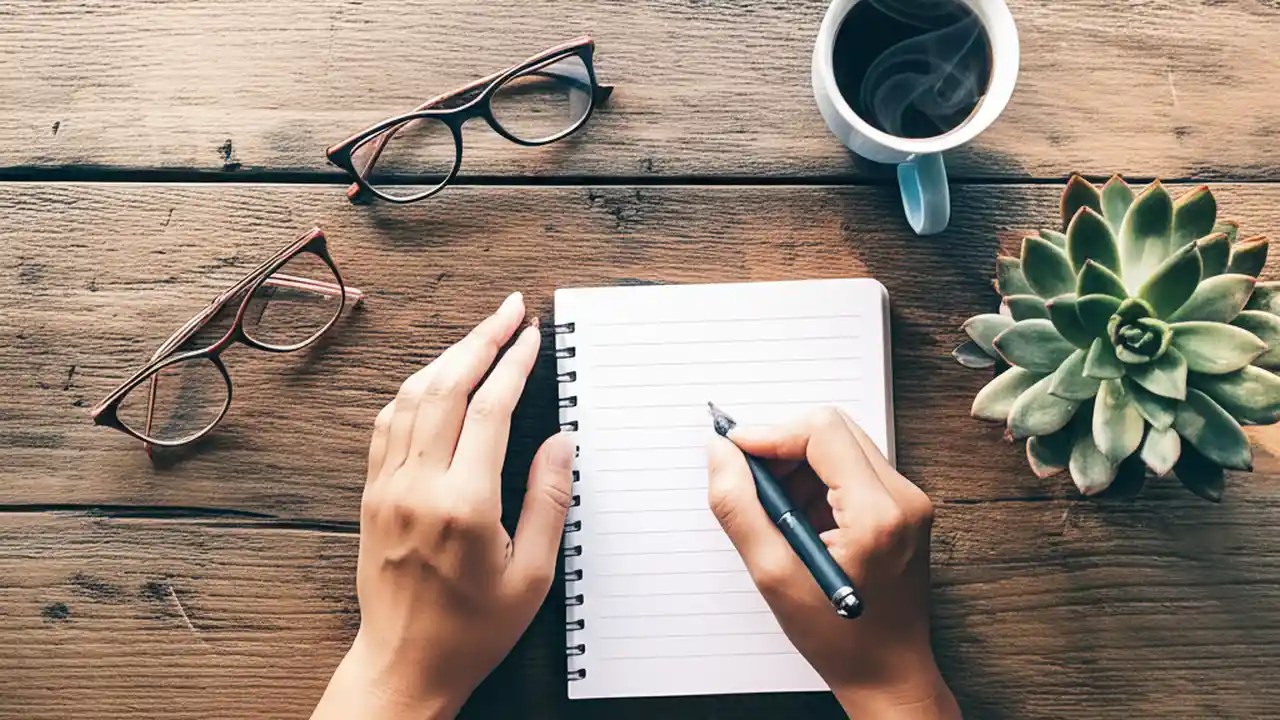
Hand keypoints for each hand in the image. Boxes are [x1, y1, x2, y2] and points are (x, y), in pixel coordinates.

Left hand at [312, 292, 575, 719]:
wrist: (404, 664)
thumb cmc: (471, 629)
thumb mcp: (532, 575)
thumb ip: (548, 501)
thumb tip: (561, 442)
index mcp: (463, 504)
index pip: (490, 409)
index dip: (514, 363)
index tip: (533, 335)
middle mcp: (418, 485)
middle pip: (447, 386)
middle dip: (482, 338)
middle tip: (510, 308)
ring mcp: (387, 487)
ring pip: (412, 396)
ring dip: (448, 356)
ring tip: (480, 334)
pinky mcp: (371, 494)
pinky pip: (387, 423)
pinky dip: (413, 389)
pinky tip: (434, 379)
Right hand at [706, 408, 958, 718]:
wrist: (889, 674)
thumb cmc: (839, 639)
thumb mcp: (773, 576)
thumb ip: (739, 508)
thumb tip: (720, 454)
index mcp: (877, 515)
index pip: (821, 432)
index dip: (770, 434)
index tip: (735, 453)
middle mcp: (903, 498)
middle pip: (832, 431)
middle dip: (782, 447)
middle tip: (750, 483)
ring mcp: (908, 501)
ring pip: (842, 445)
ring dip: (798, 466)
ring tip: (777, 513)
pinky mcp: (904, 508)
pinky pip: (853, 468)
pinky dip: (817, 481)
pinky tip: (801, 520)